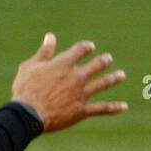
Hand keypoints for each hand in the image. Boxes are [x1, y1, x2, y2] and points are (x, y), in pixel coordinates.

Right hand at [10, 32, 127, 132]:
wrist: (28, 114)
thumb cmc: (25, 89)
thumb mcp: (30, 66)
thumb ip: (44, 52)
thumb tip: (50, 36)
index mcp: (64, 64)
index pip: (80, 50)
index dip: (86, 47)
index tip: (90, 47)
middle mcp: (77, 76)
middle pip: (97, 65)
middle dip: (103, 61)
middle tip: (108, 59)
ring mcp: (82, 93)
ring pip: (103, 83)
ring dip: (114, 78)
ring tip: (121, 75)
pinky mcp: (83, 110)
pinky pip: (102, 108)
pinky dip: (114, 108)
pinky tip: (124, 107)